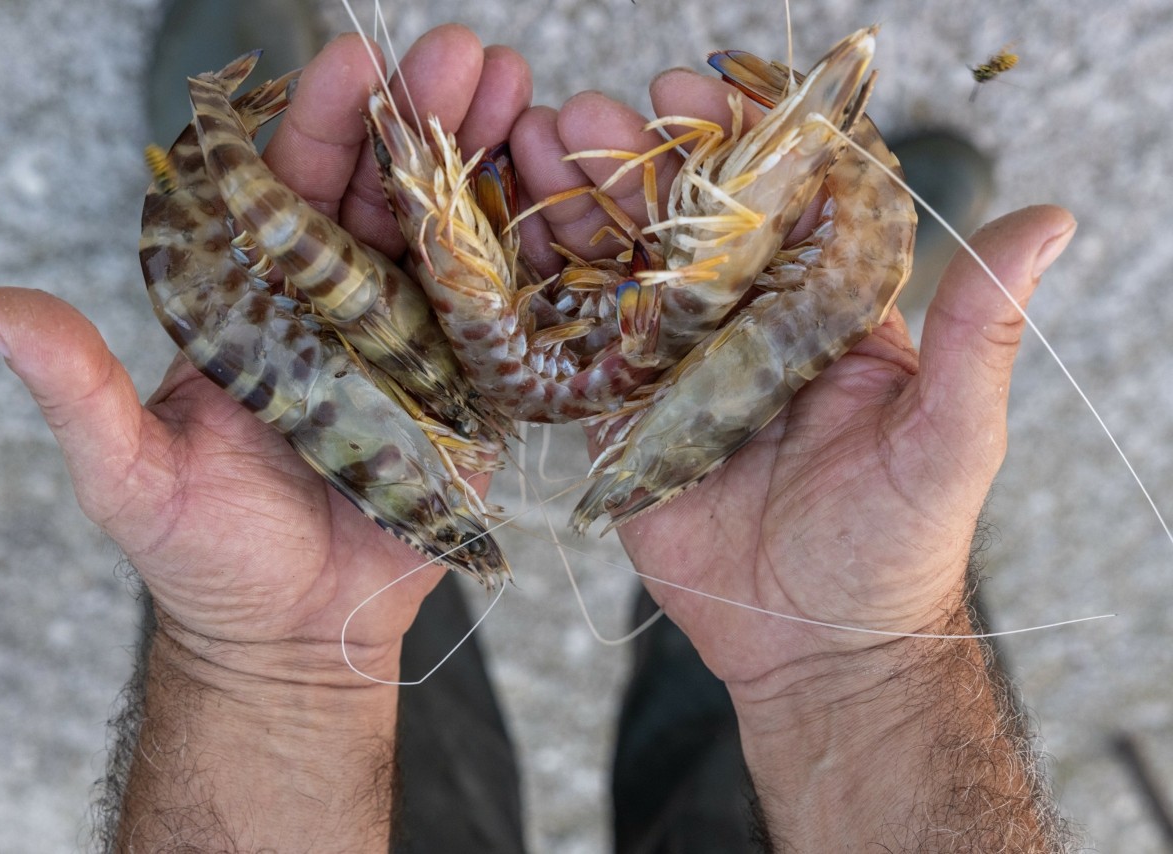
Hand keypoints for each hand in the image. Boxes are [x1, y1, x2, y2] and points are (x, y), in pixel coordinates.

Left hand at [0, 26, 534, 683]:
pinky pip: (502, 321)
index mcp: (260, 306)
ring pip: (451, 242)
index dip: (325, 129)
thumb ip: (78, 392)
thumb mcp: (131, 477)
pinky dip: (532, 260)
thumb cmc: (210, 560)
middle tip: (467, 56)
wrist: (297, 640)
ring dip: (486, 168)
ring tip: (524, 97)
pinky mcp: (470, 397)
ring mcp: (413, 349)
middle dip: (424, 122)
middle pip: (385, 200)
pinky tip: (558, 198)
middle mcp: (340, 312)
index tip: (357, 65)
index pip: (292, 195)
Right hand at [509, 67, 1075, 690]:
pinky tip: (505, 242)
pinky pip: (578, 347)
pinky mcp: (621, 416)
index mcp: (822, 303)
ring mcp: (676, 365)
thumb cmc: (896, 544)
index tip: (688, 89)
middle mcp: (745, 320)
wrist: (815, 645)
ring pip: (621, 268)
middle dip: (631, 160)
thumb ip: (980, 331)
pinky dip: (541, 293)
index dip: (733, 136)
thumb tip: (1052, 219)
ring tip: (529, 151)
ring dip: (575, 207)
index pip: (778, 195)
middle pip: (684, 220)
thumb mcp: (950, 435)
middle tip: (583, 116)